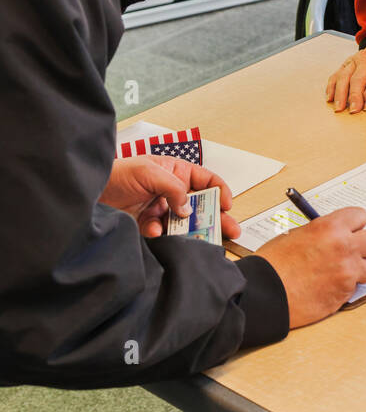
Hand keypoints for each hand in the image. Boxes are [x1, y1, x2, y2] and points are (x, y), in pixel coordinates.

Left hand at [100, 155, 240, 239]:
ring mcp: (161, 208)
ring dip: (191, 230)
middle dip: (216, 217)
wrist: (89, 193)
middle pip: (201, 204)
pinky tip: (155, 231)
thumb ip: (173, 187)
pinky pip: (163, 233)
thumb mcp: (148, 171)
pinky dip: (162, 234)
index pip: (206, 181)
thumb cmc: (116, 173)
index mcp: (176, 172)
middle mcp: (171, 190)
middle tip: (230, 230)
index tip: (226, 205)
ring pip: (184, 222)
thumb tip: (188, 207)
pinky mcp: (148, 224)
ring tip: (198, 240)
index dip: (220, 191)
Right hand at [257, 207, 365, 326]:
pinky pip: (355, 287)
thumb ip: (321, 233)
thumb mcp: (295, 235)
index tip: (350, 230)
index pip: (361, 216)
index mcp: (330, 227)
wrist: (265, 293)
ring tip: (340, 272)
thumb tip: (335, 233)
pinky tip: (327, 286)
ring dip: (360, 270)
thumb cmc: (273, 264)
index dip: (354, 224)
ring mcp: (348, 272)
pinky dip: (345, 287)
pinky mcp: (345, 294)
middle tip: (358, 250)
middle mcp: (345, 248)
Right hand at [326, 38, 365, 113]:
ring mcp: (355, 60)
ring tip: (339, 107)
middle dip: (354, 95)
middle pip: (358, 78)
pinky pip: (337, 74)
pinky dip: (332, 86)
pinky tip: (330, 97)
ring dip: (340, 93)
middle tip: (354, 110)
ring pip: (344, 76)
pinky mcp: (348, 63)